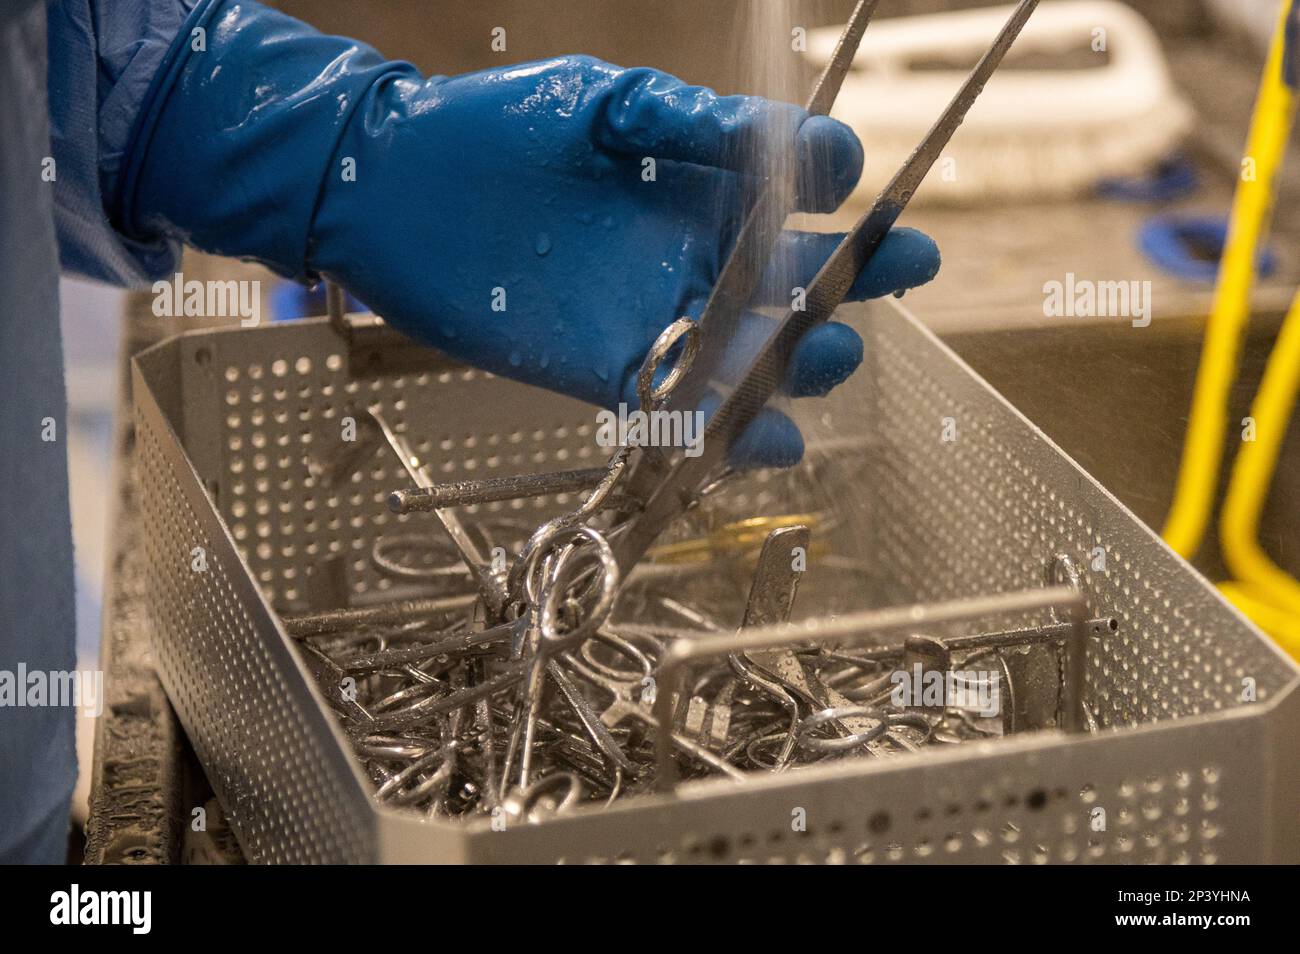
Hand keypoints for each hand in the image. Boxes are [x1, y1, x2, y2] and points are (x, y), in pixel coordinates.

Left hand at [124, 2, 939, 464]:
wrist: (392, 187)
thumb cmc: (493, 127)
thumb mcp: (605, 105)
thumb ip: (697, 124)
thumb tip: (804, 151)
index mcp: (693, 182)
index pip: (789, 193)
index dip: (832, 186)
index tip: (855, 179)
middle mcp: (684, 253)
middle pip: (787, 279)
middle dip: (851, 276)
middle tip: (905, 269)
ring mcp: (649, 314)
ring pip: (744, 353)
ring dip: (795, 360)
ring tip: (836, 353)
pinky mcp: (603, 369)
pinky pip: (676, 409)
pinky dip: (723, 430)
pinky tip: (773, 437)